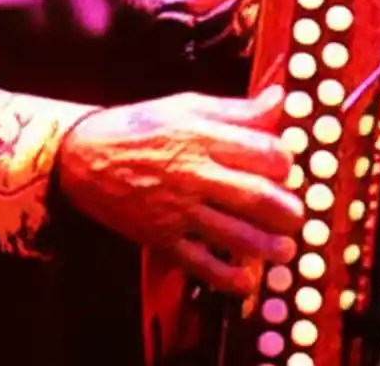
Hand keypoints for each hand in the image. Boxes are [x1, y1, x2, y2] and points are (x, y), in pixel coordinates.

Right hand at [57, 85, 303, 294]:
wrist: (82, 155)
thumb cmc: (140, 126)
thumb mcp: (189, 104)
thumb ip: (237, 108)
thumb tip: (277, 98)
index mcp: (206, 138)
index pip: (263, 152)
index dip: (285, 163)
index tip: (288, 170)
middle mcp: (196, 175)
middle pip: (256, 196)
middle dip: (287, 211)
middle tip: (297, 217)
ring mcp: (178, 209)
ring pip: (234, 233)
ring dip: (267, 246)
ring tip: (284, 251)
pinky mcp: (161, 236)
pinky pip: (198, 262)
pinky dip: (225, 276)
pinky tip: (246, 282)